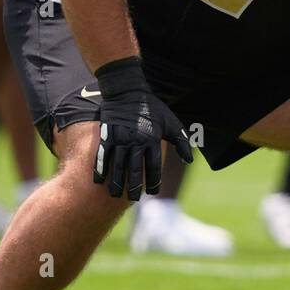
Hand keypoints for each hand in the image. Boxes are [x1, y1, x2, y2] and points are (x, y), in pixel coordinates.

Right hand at [93, 57, 192, 199]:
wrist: (127, 90)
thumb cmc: (153, 108)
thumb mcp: (172, 122)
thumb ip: (181, 142)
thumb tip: (190, 160)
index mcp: (152, 139)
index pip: (153, 166)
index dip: (153, 181)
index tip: (153, 192)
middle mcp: (135, 141)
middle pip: (134, 169)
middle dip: (133, 186)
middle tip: (133, 199)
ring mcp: (119, 138)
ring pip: (117, 165)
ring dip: (116, 181)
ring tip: (115, 195)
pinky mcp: (106, 134)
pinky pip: (102, 155)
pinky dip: (99, 168)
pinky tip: (99, 180)